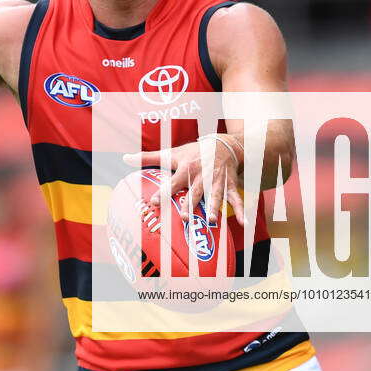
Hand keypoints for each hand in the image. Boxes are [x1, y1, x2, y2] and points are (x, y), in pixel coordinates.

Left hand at [123, 134, 244, 223]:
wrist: (223, 146)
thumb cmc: (193, 152)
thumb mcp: (172, 153)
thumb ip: (148, 158)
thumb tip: (124, 158)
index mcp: (186, 169)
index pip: (173, 182)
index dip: (164, 192)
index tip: (155, 202)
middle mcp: (201, 176)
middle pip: (195, 191)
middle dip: (190, 203)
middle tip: (184, 217)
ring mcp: (217, 182)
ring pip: (215, 196)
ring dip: (215, 208)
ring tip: (213, 220)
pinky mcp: (229, 186)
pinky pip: (236, 199)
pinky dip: (242, 211)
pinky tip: (245, 224)